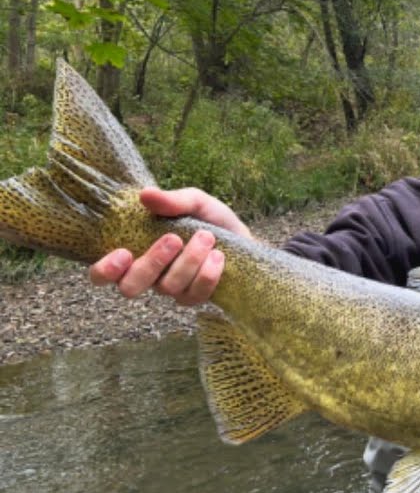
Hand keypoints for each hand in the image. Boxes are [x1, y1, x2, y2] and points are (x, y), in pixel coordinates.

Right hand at [88, 187, 251, 305]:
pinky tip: (219, 256)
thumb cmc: (209, 220)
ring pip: (167, 288)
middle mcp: (148, 275)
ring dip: (189, 261)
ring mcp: (172, 290)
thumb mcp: (193, 202)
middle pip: (130, 287)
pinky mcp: (195, 298)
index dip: (105, 270)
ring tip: (207, 236)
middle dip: (151, 263)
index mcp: (135, 252)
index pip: (102, 275)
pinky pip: (194, 295)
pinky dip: (207, 275)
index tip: (124, 252)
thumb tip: (145, 194)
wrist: (244, 237)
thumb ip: (171, 201)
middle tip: (174, 238)